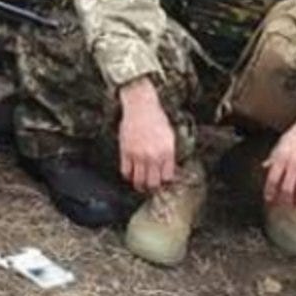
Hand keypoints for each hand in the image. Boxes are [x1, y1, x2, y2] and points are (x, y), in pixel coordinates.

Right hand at [117, 77, 178, 193]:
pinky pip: (125, 171)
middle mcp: (153, 156)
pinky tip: (131, 174)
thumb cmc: (157, 119)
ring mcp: (138, 155)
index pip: (167, 178)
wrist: (141, 106)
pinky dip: (128, 176)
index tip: (162, 182)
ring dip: (139, 186)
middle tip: (151, 188)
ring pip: (138, 181)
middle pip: (153, 183)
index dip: (165, 182)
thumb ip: (169, 155)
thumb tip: (167, 171)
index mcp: (167, 152)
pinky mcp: (125, 151)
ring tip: (140, 185)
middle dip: (152, 188)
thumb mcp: (169, 137)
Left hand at [263, 103, 295, 207]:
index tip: (269, 199)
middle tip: (283, 205)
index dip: (270, 192)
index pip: (273, 180)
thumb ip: (274, 157)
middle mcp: (295, 164)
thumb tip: (264, 168)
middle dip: (284, 201)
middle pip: (287, 190)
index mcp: (282, 157)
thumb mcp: (282, 143)